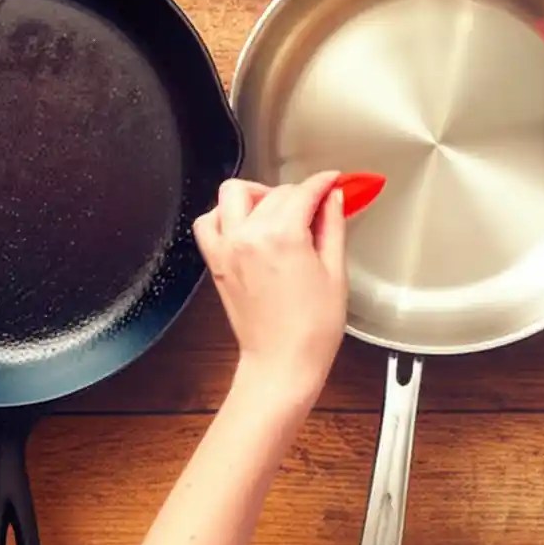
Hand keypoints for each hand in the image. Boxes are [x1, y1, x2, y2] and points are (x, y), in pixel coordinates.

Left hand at [193, 171, 347, 394]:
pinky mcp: (217, 262)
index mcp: (283, 235)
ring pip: (233, 194)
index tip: (333, 181)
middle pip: (274, 192)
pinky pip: (208, 222)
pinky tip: (246, 225)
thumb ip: (332, 227)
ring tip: (276, 210)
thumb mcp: (335, 272)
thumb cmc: (311, 329)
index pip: (305, 191)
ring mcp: (228, 247)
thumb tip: (333, 198)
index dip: (323, 183)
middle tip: (316, 208)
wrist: (282, 363)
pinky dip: (224, 215)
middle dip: (298, 194)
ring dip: (256, 194)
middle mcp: (250, 235)